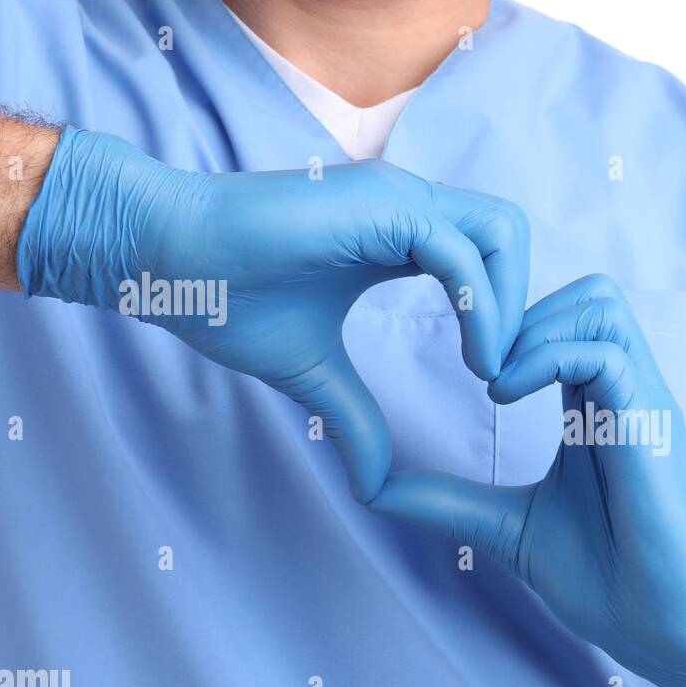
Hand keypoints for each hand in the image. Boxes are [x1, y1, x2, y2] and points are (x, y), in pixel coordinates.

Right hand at [16, 125, 528, 502]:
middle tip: (504, 376)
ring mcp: (397, 200)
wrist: (163, 257)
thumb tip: (375, 486)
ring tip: (492, 371)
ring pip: (502, 234)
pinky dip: (483, 306)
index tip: (494, 381)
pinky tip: (475, 360)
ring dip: (511, 306)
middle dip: (523, 308)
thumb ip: (355, 419)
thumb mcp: (312, 373)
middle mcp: (408, 208)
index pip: (487, 259)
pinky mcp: (381, 207)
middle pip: (510, 238)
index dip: (503, 316)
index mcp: (399, 237)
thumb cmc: (226, 299)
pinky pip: (461, 253)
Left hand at [368, 275, 685, 686]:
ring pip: (600, 303)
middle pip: (586, 293)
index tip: (465, 370)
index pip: (564, 321)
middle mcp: (625, 394)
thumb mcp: (509, 528)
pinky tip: (505, 396)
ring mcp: (642, 404)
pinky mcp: (652, 425)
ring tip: (493, 384)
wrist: (670, 631)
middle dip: (521, 311)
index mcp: (596, 409)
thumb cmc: (609, 583)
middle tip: (475, 367)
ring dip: (534, 329)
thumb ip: (449, 499)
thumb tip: (373, 488)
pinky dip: (548, 358)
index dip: (510, 325)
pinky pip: (605, 353)